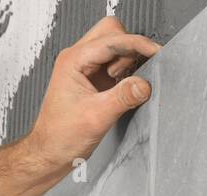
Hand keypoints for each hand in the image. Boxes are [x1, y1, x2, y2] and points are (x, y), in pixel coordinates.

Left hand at [24, 16, 160, 173]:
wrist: (50, 152)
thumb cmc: (61, 136)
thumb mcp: (96, 118)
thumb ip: (122, 98)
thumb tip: (145, 84)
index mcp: (73, 60)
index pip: (110, 39)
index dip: (136, 43)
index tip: (156, 51)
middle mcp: (78, 59)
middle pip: (112, 33)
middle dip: (131, 47)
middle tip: (140, 70)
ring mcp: (87, 69)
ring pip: (116, 47)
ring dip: (129, 62)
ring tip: (127, 87)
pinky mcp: (95, 81)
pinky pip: (117, 65)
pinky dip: (128, 73)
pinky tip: (127, 90)